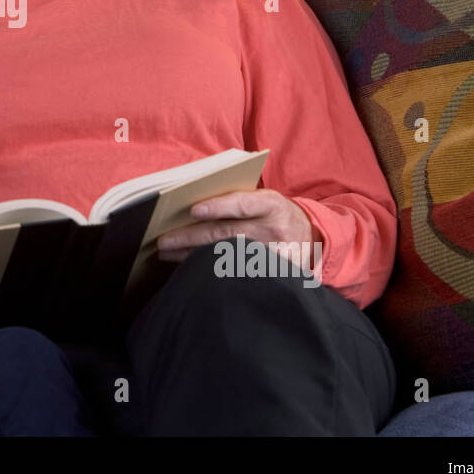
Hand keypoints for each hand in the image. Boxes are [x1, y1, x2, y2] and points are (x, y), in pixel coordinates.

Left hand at [156, 188, 321, 271]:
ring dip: (192, 255)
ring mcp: (273, 255)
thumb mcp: (265, 199)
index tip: (194, 210)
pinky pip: (235, 274)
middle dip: (191, 237)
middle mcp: (272, 229)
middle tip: (163, 239)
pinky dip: (209, 270)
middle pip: (226, 234)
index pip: (243, 204)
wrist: (311, 239)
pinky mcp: (271, 274)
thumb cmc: (275, 214)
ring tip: (166, 252)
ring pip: (226, 256)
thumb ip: (238, 199)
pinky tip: (188, 269)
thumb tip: (192, 206)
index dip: (219, 206)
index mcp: (271, 204)